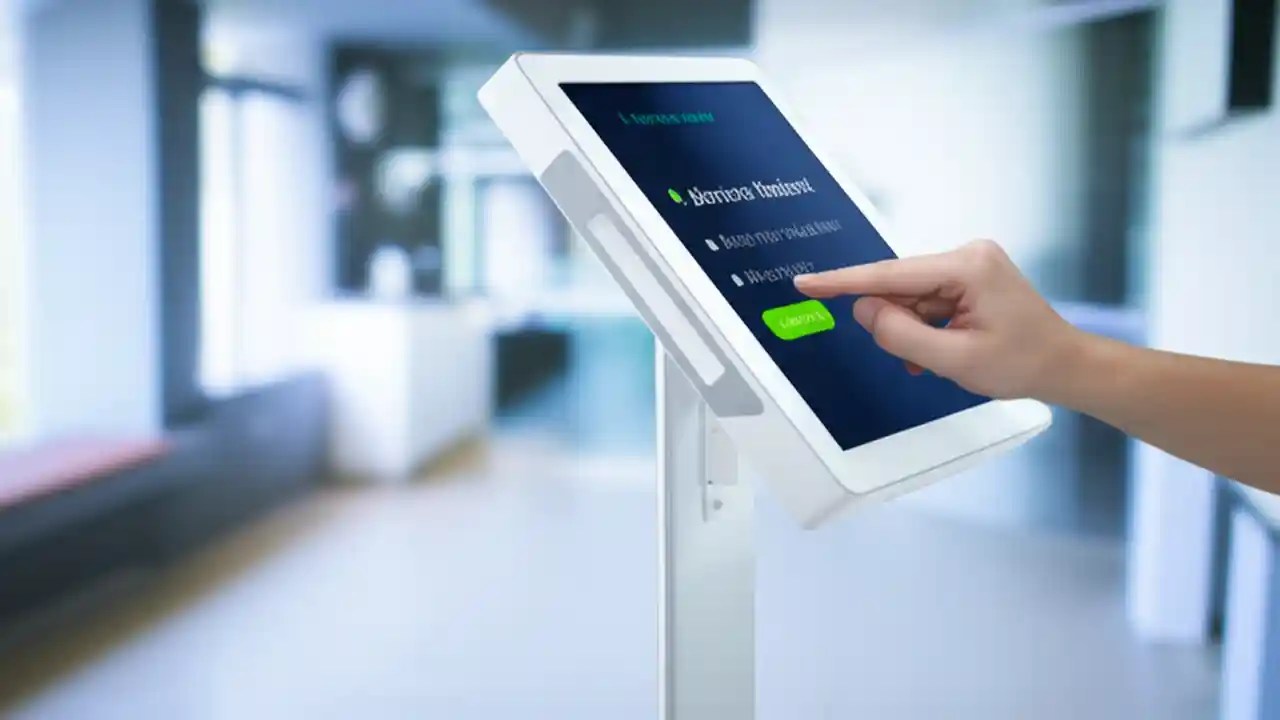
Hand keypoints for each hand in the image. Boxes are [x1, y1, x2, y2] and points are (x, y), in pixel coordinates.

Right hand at [793, 240, 1082, 399]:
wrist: (1065, 365)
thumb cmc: (1022, 363)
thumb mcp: (954, 359)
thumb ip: (902, 334)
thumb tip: (864, 310)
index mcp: (967, 266)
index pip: (891, 275)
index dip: (844, 282)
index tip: (807, 283)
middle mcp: (968, 254)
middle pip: (901, 288)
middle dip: (897, 323)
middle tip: (919, 359)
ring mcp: (970, 263)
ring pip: (912, 298)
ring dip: (913, 330)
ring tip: (936, 360)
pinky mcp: (971, 276)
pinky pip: (928, 300)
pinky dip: (925, 327)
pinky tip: (941, 349)